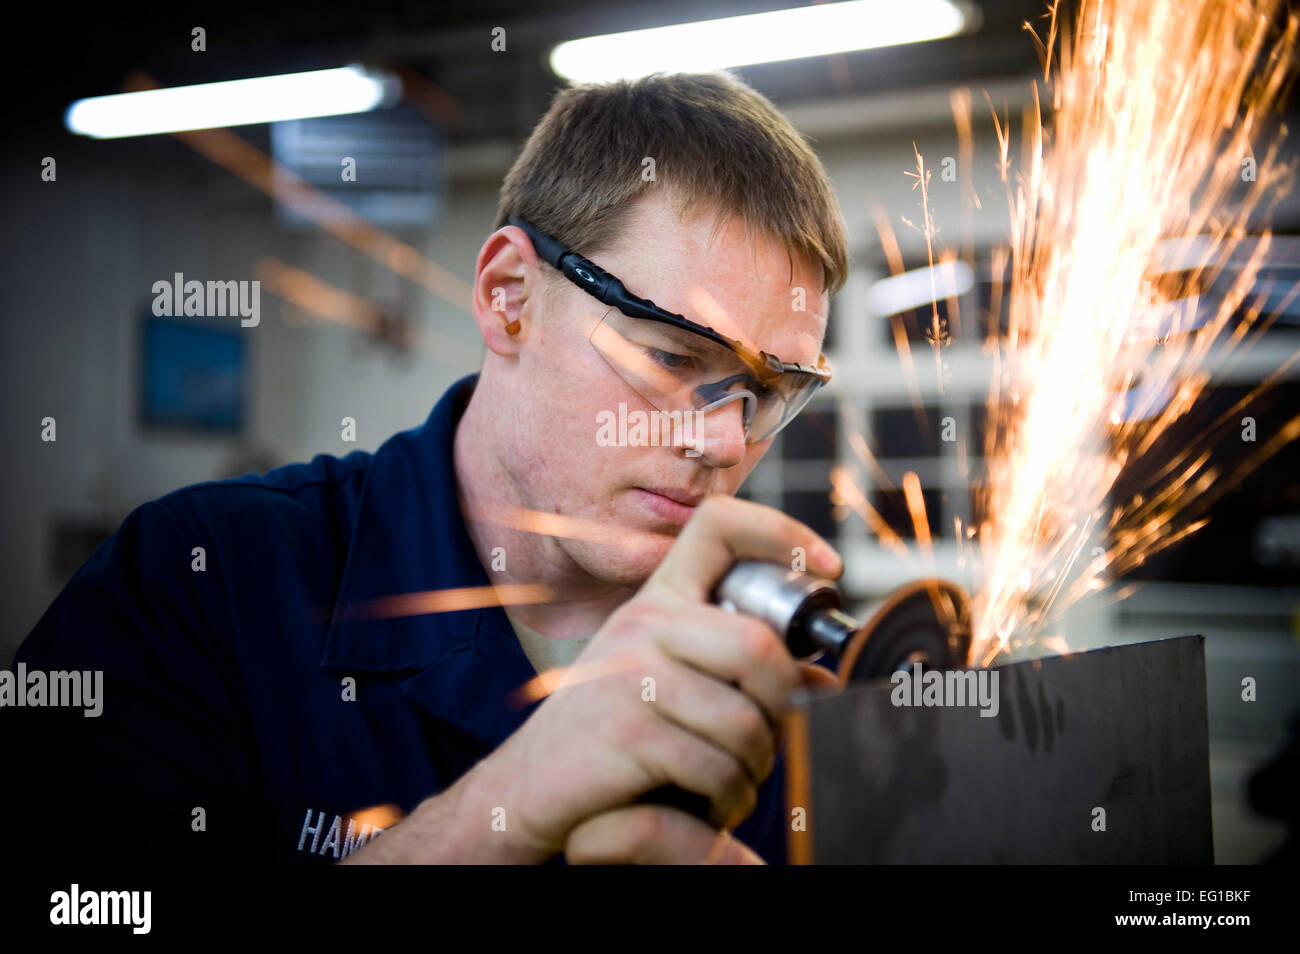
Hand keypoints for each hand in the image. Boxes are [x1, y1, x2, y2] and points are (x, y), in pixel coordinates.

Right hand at [483, 495, 842, 862]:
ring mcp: (629, 672)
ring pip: (747, 719)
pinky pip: (715, 766)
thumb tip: (823, 680)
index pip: (717, 525)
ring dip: (756, 768)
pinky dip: (727, 799)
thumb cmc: (610, 737)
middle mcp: (642, 622)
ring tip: (736, 784)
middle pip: (759, 644)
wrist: (527, 788)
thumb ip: (739, 673)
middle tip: (774, 742)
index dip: (780, 531)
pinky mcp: (625, 729)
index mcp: (656, 601)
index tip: (828, 567)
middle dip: (786, 707)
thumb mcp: (671, 688)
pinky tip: (710, 805)